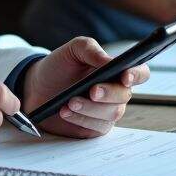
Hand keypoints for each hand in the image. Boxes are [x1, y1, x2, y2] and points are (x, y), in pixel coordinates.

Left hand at [21, 37, 147, 137]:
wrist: (36, 86)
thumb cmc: (59, 66)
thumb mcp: (73, 50)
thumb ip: (91, 49)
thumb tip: (110, 60)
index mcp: (116, 70)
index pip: (139, 72)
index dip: (137, 74)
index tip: (125, 76)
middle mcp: (115, 91)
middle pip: (125, 95)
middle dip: (109, 93)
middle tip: (92, 91)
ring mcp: (106, 110)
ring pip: (112, 113)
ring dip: (91, 108)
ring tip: (70, 101)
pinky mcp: (94, 127)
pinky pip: (96, 127)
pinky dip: (80, 119)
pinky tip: (65, 111)